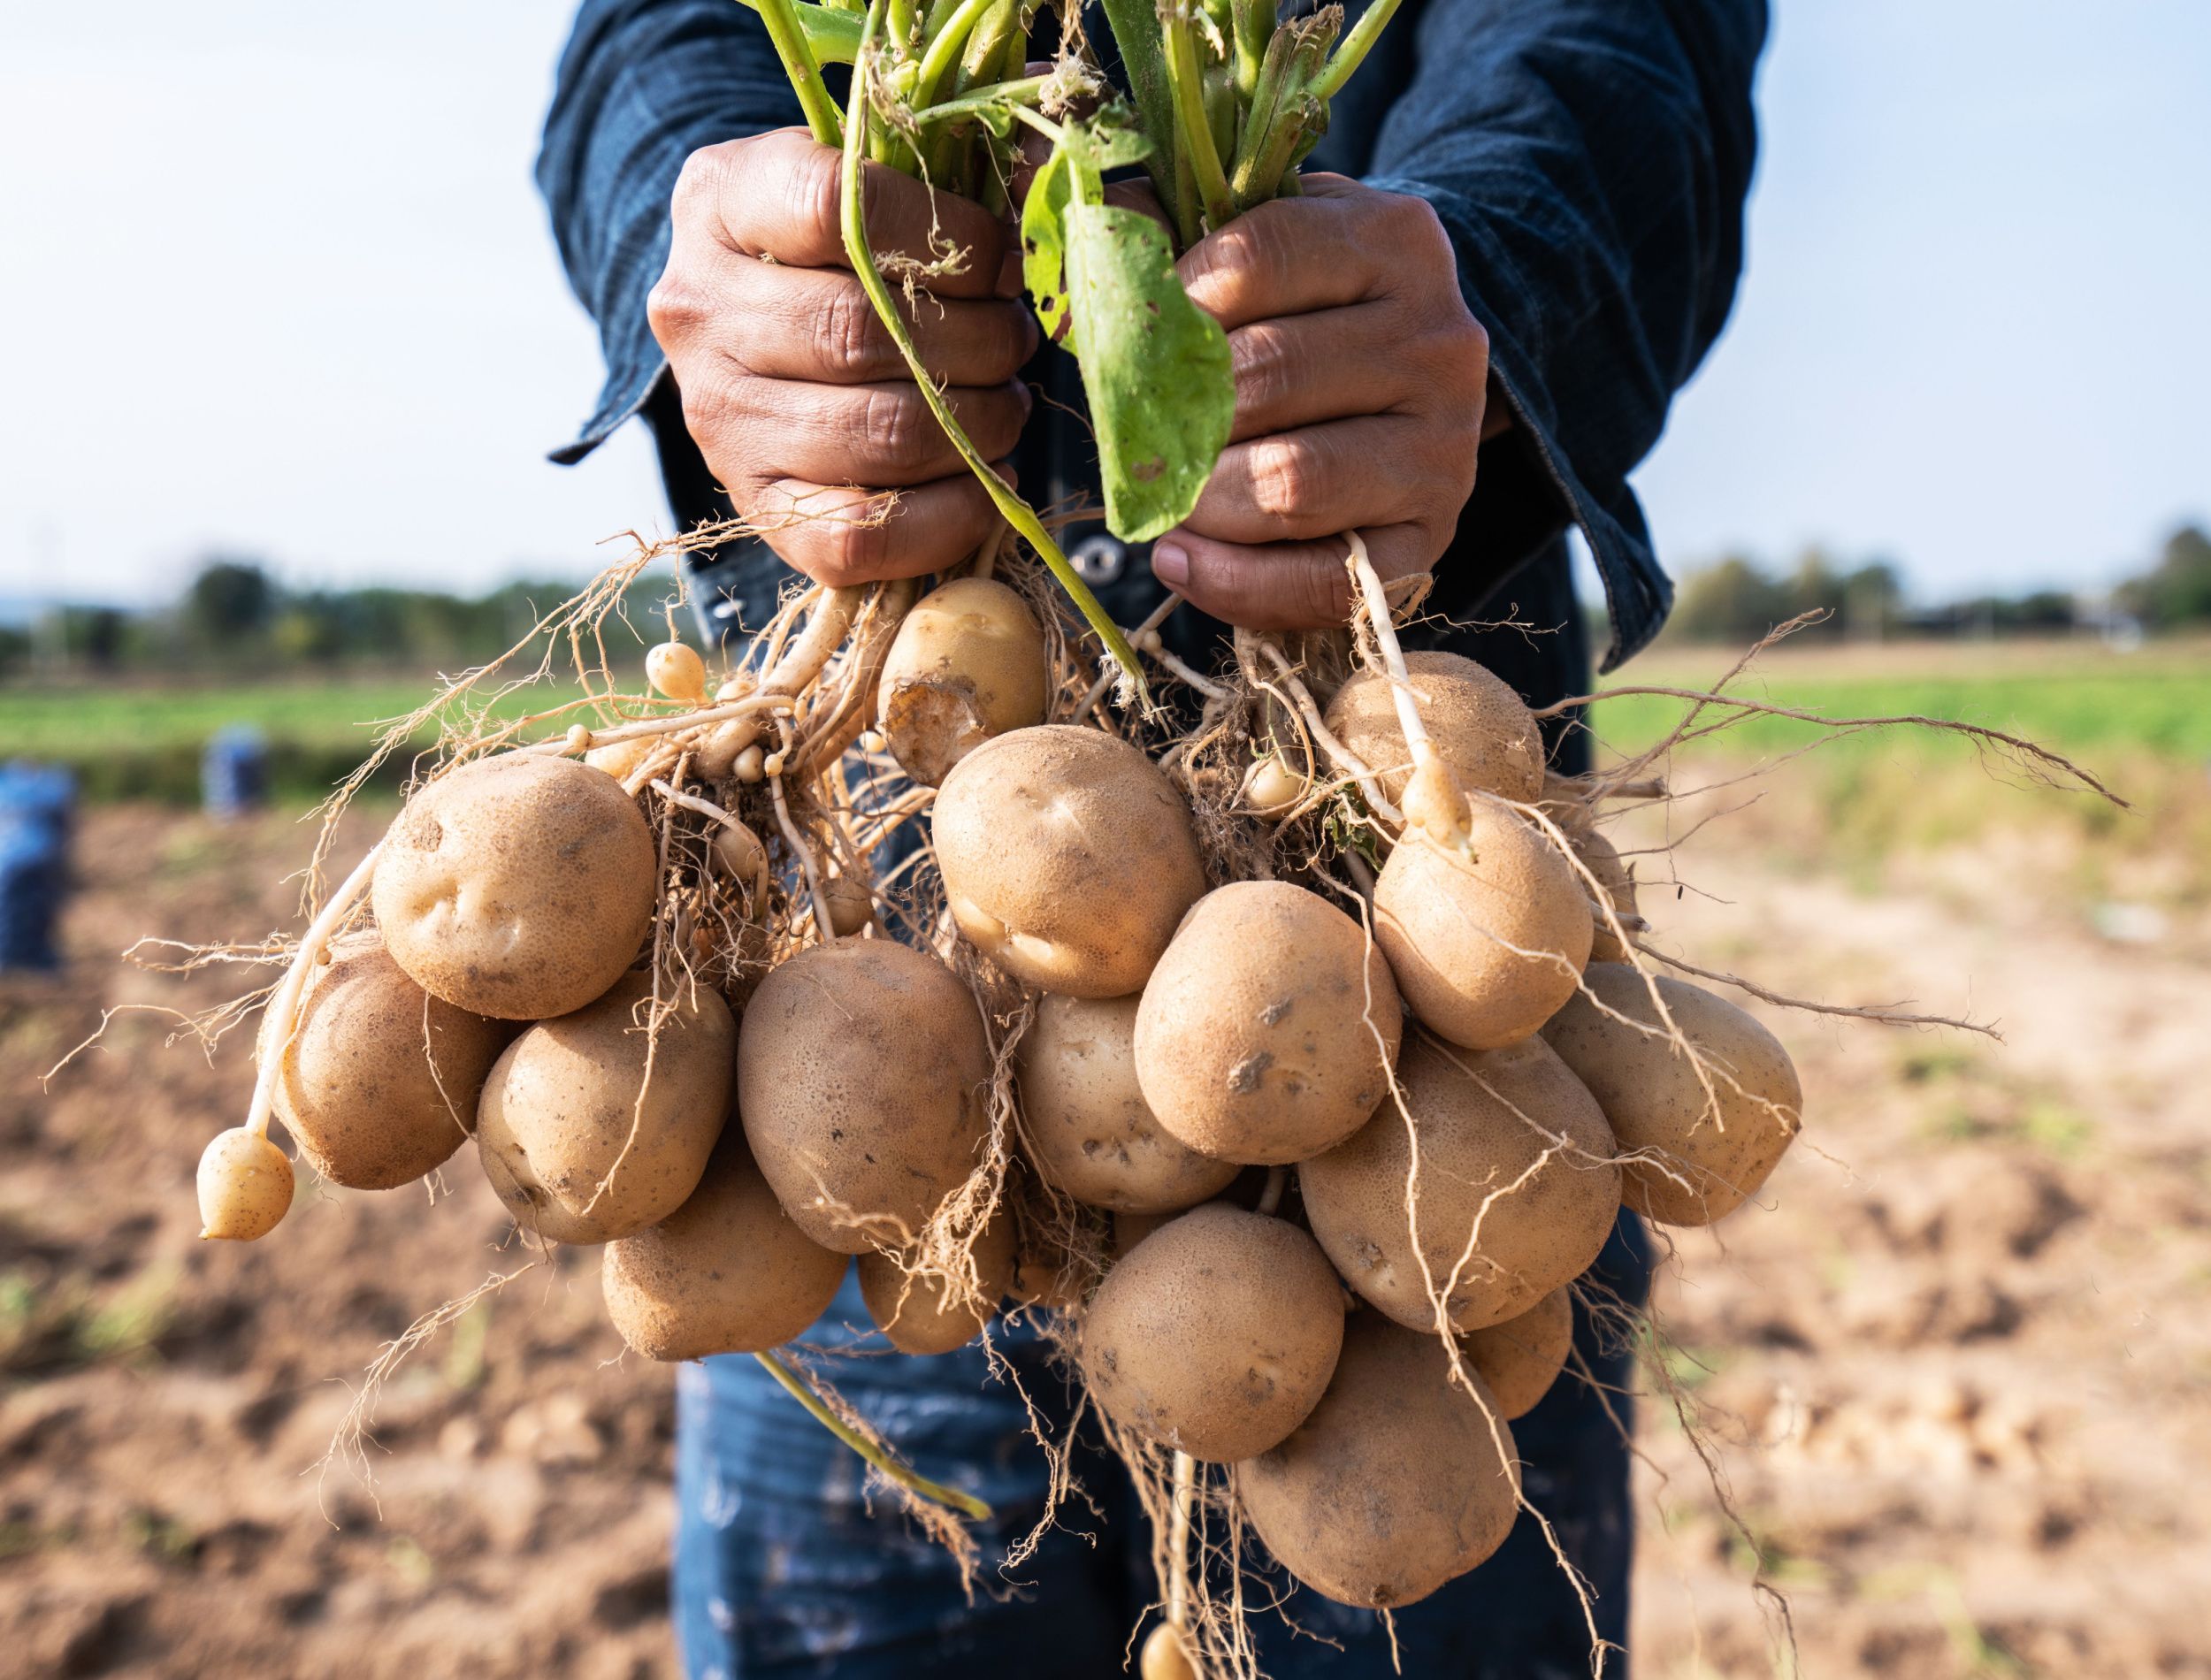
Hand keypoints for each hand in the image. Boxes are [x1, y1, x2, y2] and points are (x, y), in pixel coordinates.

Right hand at [648, 129, 1036, 584]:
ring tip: (1005, 406)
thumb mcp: (869, 173)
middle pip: (863, 331)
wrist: (754, 330)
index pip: (840, 208)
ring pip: (877, 435)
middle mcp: (699, 310)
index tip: (1003, 262)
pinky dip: (948, 518)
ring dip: (977, 426)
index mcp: (723, 200)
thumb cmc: (840, 244)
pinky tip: (983, 481)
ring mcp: (718, 417)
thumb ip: (949, 169)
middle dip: (979, 342)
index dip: (950, 239)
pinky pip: (857, 535)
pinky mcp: (754, 505)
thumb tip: (1049, 197)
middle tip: (1016, 342)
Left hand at [1149, 176, 1495, 628]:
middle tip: (1129, 432)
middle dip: (1171, 414)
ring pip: (1292, 481)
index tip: (1132, 333)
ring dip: (1199, 497)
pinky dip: (1232, 580)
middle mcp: (1437, 338)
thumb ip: (1175, 230)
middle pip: (1266, 376)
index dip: (1171, 301)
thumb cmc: (1309, 312)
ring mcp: (1444, 445)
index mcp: (1392, 241)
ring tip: (1164, 494)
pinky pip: (1322, 579)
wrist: (1406, 389)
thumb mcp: (1262, 246)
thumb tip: (1096, 244)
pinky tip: (1179, 557)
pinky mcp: (1429, 536)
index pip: (1257, 259)